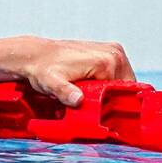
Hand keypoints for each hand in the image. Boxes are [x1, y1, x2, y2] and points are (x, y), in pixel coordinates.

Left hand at [11, 36, 136, 107]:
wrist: (36, 54)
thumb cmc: (43, 69)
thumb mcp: (52, 84)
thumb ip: (65, 92)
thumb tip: (77, 100)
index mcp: (108, 61)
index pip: (125, 92)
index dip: (114, 104)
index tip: (100, 111)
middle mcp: (114, 53)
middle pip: (126, 87)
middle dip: (110, 98)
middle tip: (91, 104)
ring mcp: (113, 51)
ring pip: (121, 81)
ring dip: (108, 91)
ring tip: (87, 94)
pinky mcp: (108, 52)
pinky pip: (115, 74)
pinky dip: (105, 82)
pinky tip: (89, 86)